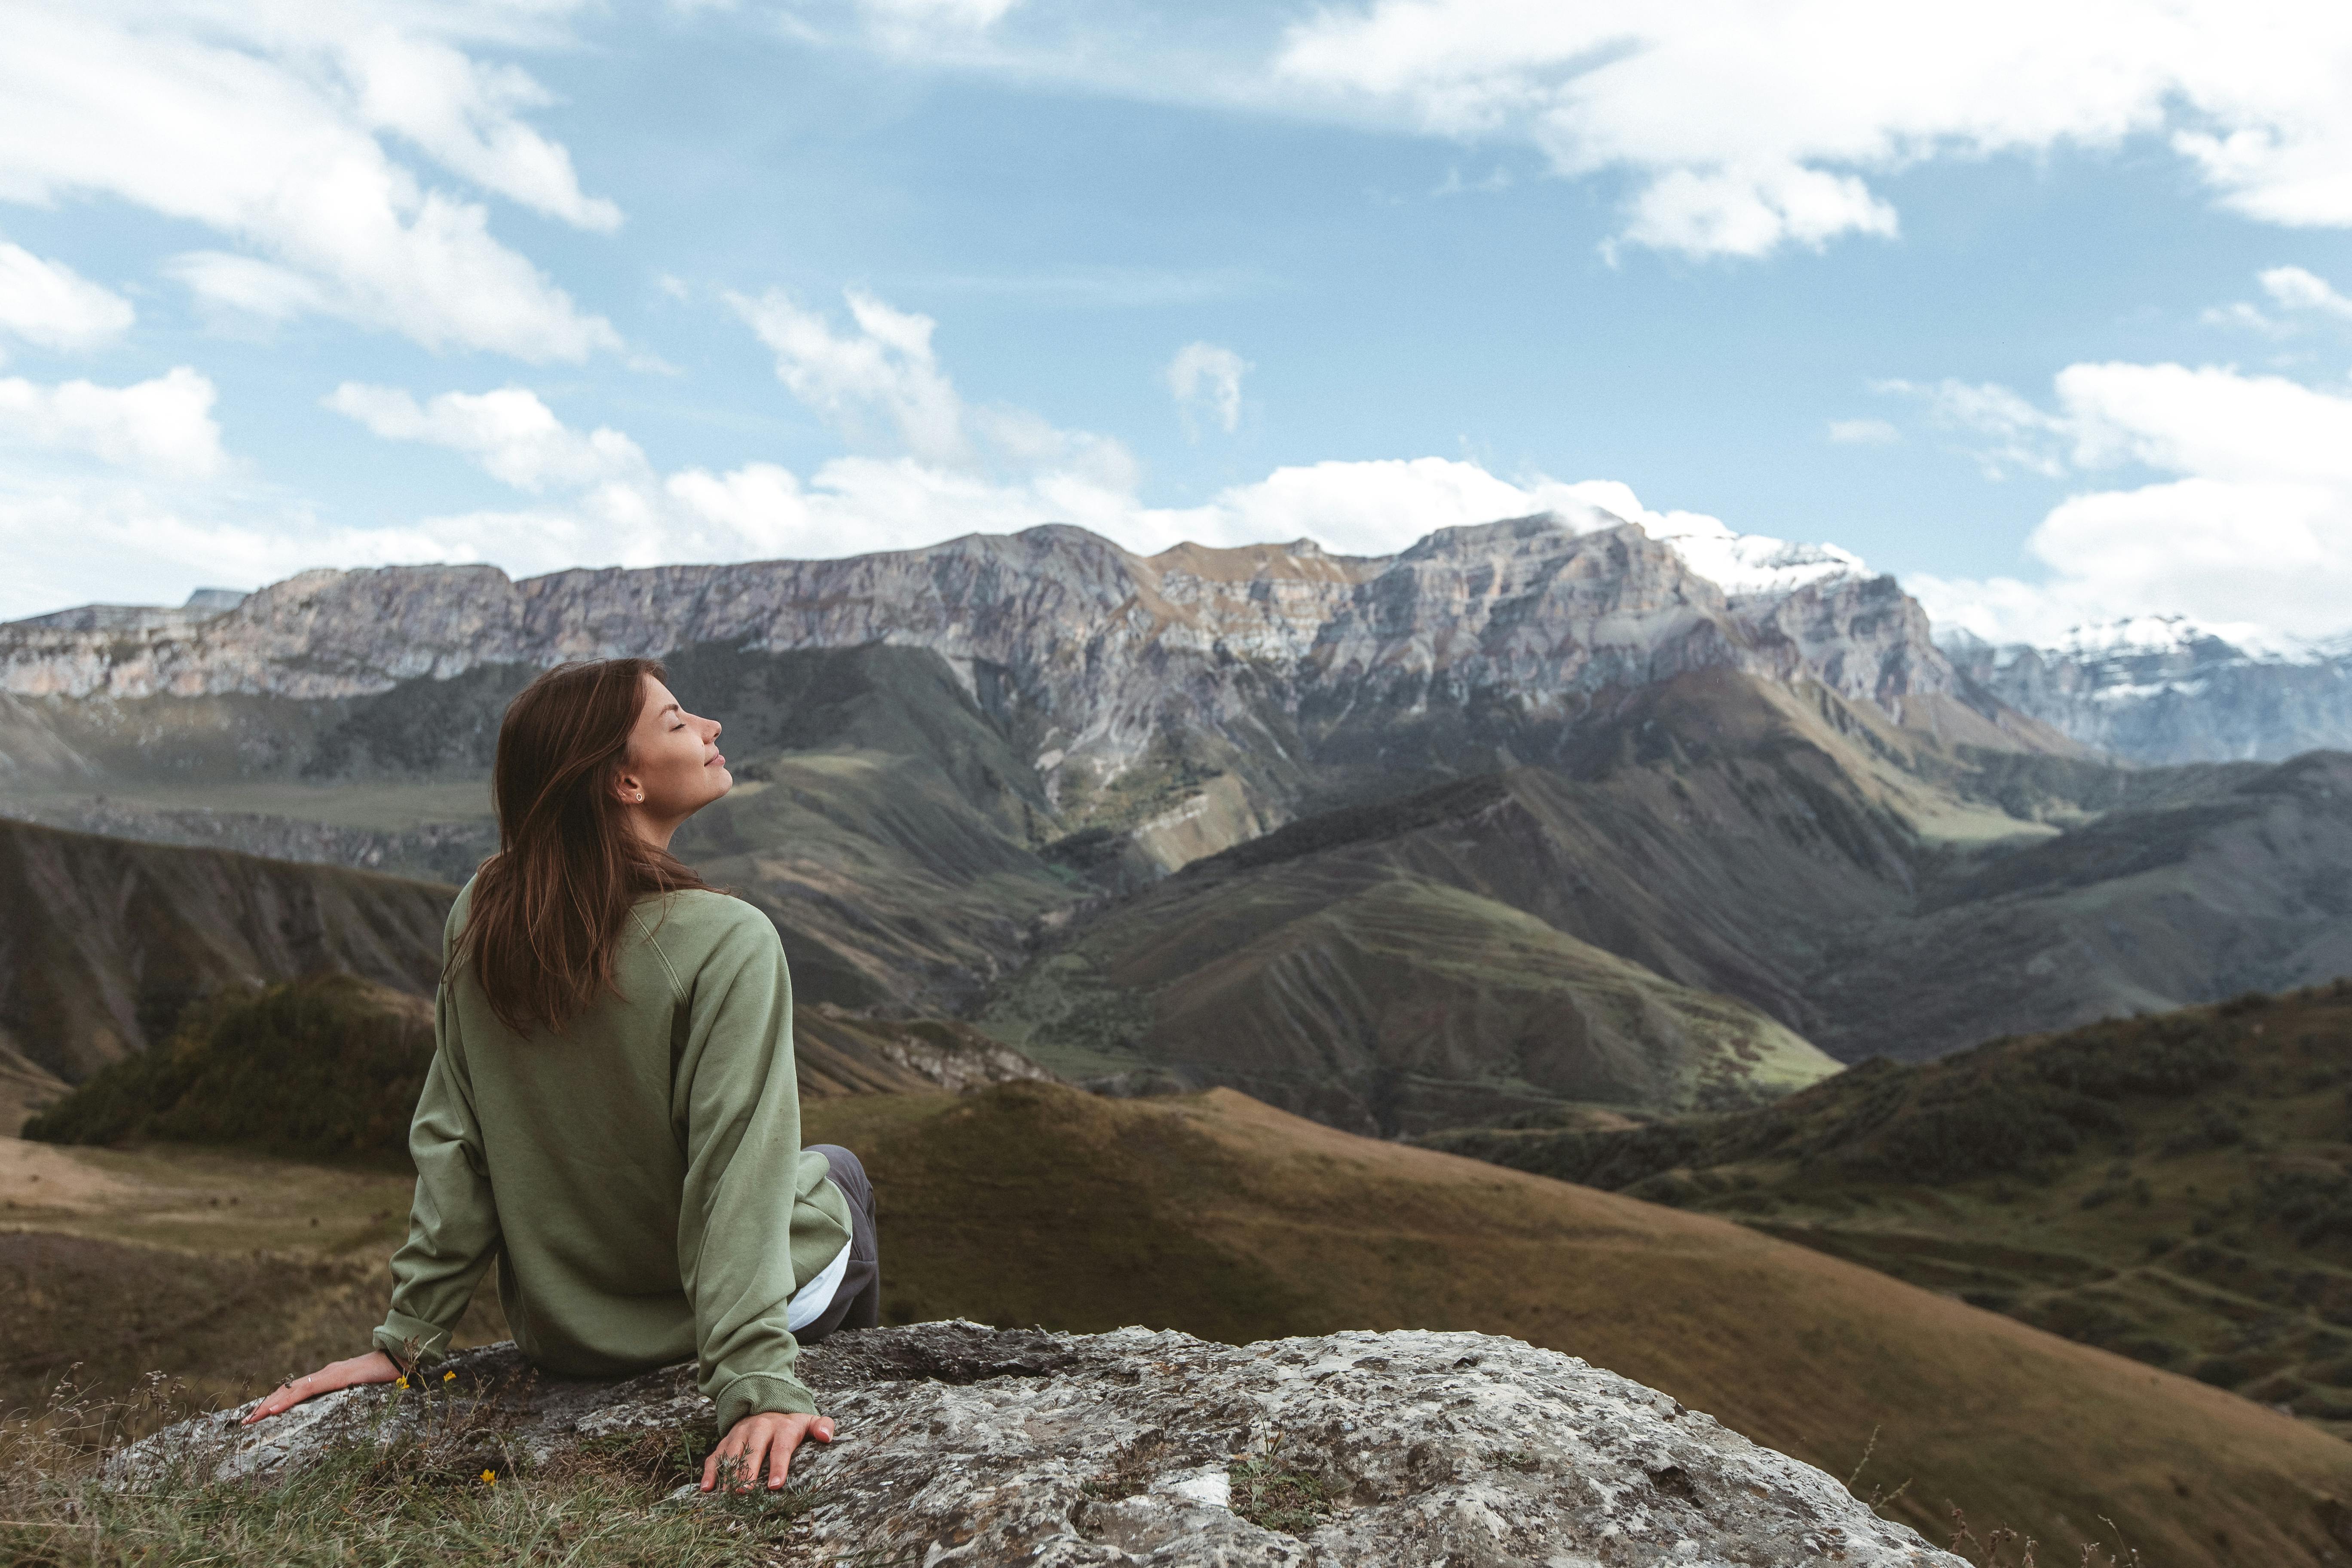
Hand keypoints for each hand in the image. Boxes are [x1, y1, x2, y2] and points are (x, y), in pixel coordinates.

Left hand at [241, 1350, 402, 1424]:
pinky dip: (285, 1401)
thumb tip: (342, 1411)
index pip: (296, 1391)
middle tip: (245, 1422)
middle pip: (288, 1390)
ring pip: (291, 1391)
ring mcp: (328, 1374)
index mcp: (329, 1378)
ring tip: (251, 1419)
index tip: (259, 1417)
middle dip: (264, 1406)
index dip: (276, 1402)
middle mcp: (324, 1374)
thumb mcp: (363, 1391)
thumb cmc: (386, 1376)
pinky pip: (305, 1391)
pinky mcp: (334, 1378)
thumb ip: (350, 1396)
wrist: (401, 1358)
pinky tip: (272, 1410)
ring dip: (268, 1405)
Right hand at [700, 1411, 835, 1491]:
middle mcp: (758, 1429)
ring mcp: (740, 1434)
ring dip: (728, 1474)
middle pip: (752, 1451)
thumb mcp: (809, 1421)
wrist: (767, 1404)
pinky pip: (715, 1455)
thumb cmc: (791, 1423)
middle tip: (744, 1492)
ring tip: (727, 1494)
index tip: (776, 1486)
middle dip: (748, 1471)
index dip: (778, 1466)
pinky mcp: (726, 1440)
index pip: (781, 1447)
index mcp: (782, 1427)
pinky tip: (707, 1488)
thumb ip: (822, 1426)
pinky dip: (710, 1470)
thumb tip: (826, 1437)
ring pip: (731, 1453)